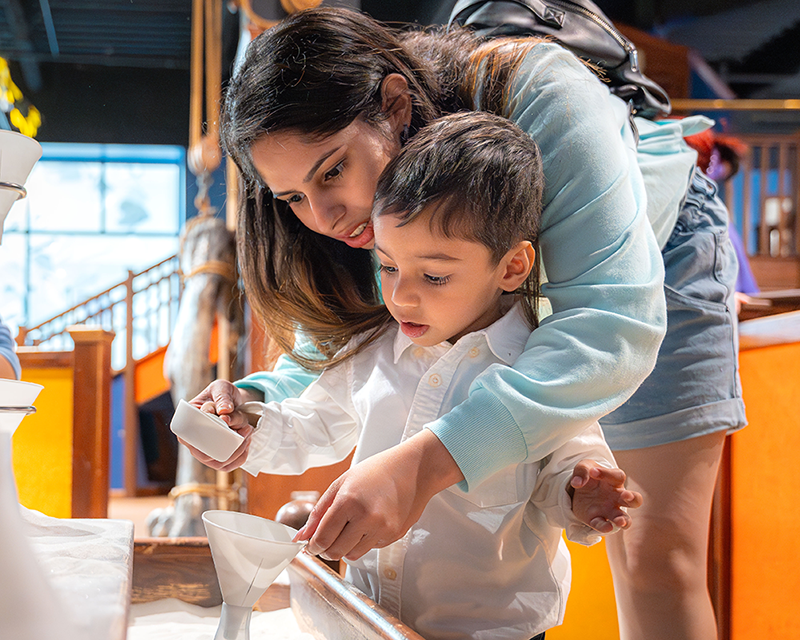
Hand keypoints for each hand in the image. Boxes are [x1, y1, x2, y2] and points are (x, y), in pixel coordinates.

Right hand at [178, 379, 261, 471]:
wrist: (233, 403)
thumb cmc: (222, 394)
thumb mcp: (221, 388)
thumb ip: (222, 397)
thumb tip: (223, 412)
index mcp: (186, 424)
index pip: (191, 437)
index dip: (209, 433)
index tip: (227, 420)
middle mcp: (192, 442)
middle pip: (206, 454)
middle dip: (229, 444)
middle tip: (246, 428)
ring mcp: (204, 453)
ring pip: (219, 462)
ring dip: (237, 450)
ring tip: (249, 430)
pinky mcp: (217, 460)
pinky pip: (227, 466)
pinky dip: (240, 457)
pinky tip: (247, 443)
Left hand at [295, 429, 463, 561]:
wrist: (414, 469)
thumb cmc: (378, 471)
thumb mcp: (342, 483)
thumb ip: (319, 512)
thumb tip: (302, 536)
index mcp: (349, 501)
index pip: (322, 538)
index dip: (313, 545)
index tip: (311, 545)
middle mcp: (367, 518)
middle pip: (336, 552)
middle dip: (327, 549)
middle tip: (327, 539)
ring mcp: (382, 529)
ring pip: (352, 555)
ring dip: (346, 547)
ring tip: (350, 527)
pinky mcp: (394, 536)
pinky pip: (370, 549)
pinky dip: (364, 541)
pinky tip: (369, 523)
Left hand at [569, 459, 642, 533]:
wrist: (576, 491)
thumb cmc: (587, 476)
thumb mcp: (583, 468)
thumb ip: (582, 471)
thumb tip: (576, 482)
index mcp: (614, 481)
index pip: (618, 476)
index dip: (607, 473)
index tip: (593, 472)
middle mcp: (617, 497)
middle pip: (635, 499)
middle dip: (633, 498)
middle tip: (626, 495)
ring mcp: (609, 510)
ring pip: (624, 518)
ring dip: (624, 521)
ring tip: (620, 521)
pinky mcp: (596, 519)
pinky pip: (603, 525)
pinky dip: (604, 527)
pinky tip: (605, 527)